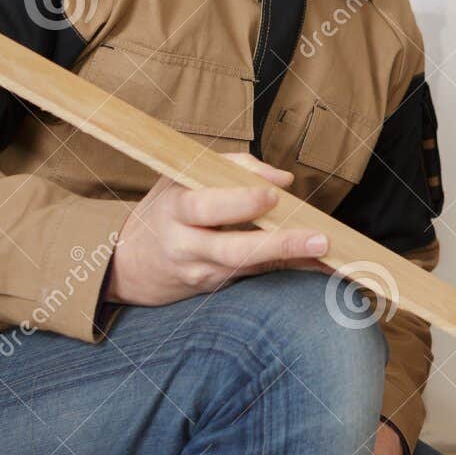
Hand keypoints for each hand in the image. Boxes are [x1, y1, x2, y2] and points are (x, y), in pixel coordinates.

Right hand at [105, 152, 332, 305]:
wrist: (126, 265)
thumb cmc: (163, 209)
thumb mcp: (181, 177)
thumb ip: (232, 167)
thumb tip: (283, 179)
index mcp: (175, 209)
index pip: (207, 207)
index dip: (240, 203)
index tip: (273, 196)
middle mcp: (186, 246)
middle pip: (233, 249)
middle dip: (279, 245)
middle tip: (319, 238)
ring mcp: (199, 272)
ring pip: (249, 268)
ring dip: (292, 261)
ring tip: (329, 253)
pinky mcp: (212, 288)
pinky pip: (254, 276)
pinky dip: (286, 268)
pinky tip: (318, 264)